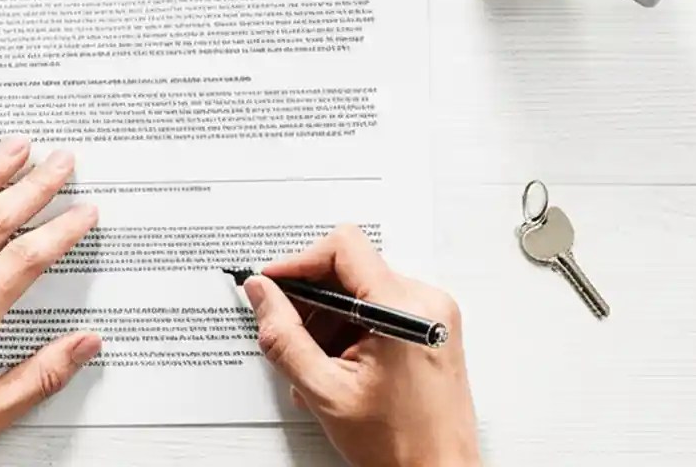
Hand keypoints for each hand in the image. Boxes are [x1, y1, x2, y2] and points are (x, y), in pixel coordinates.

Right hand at [244, 225, 479, 466]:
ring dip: (327, 321)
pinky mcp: (431, 329)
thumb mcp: (325, 391)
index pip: (344, 248)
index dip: (299, 261)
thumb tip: (262, 294)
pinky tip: (337, 366)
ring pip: (360, 291)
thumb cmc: (401, 446)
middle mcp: (426, 304)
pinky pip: (378, 309)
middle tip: (288, 333)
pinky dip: (349, 331)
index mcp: (405, 310)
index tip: (274, 283)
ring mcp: (433, 316)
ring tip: (316, 364)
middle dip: (311, 302)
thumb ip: (284, 336)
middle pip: (350, 269)